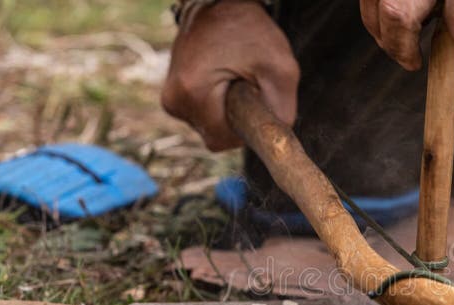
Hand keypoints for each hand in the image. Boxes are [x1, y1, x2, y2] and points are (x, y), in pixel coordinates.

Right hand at [161, 0, 299, 150]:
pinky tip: (224, 80)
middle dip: (237, 118)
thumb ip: (283, 112)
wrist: (220, 3)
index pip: (224, 140)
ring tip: (234, 77)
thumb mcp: (280, 69)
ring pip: (210, 127)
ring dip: (228, 111)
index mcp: (192, 94)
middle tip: (247, 84)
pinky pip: (204, 116)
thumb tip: (276, 139)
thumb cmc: (250, 30)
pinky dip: (218, 104)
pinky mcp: (173, 96)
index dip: (246, 128)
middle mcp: (174, 100)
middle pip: (216, 135)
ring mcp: (170, 99)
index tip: (254, 101)